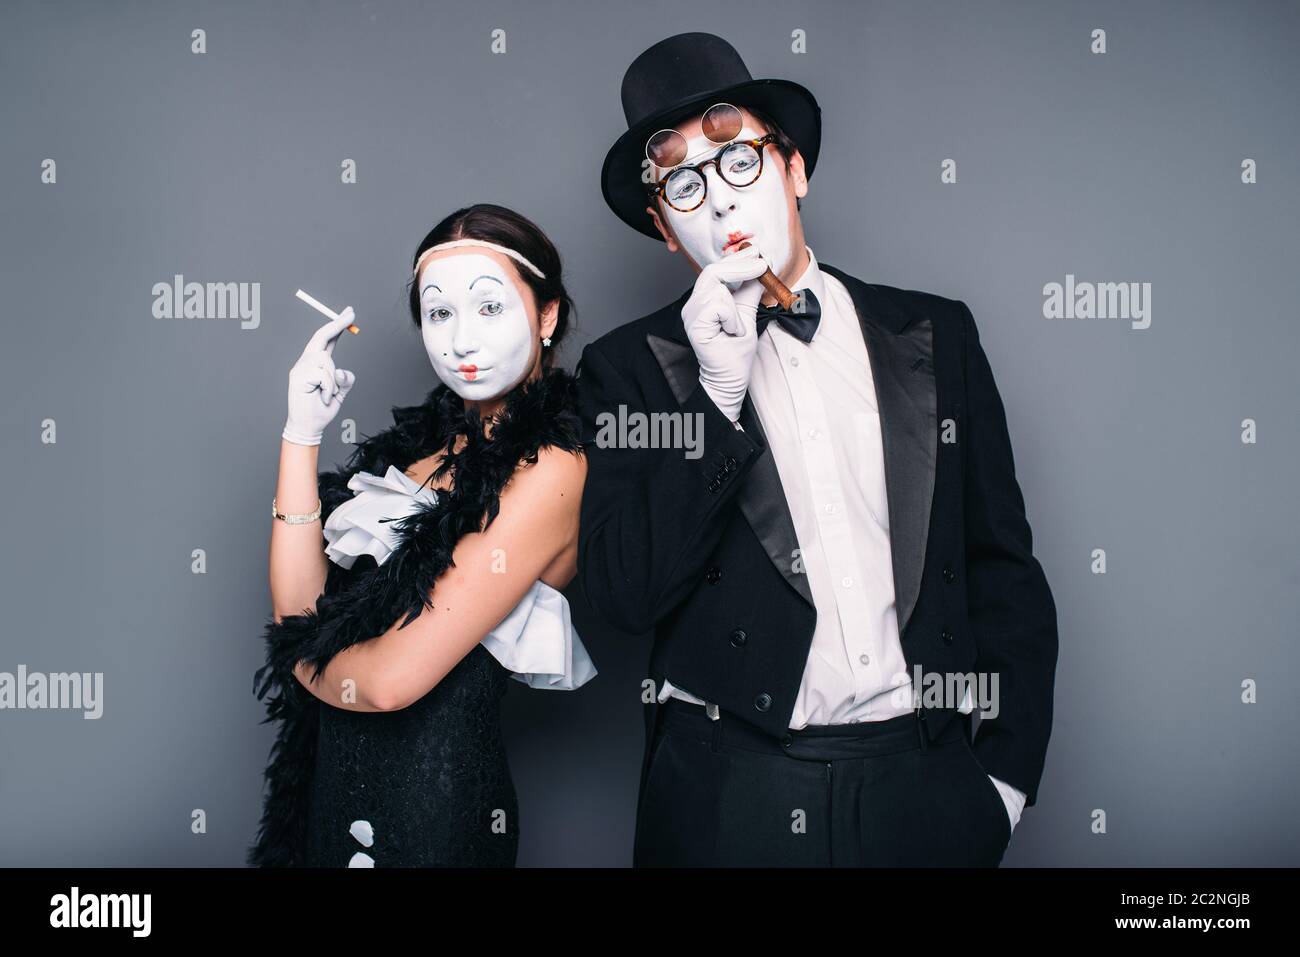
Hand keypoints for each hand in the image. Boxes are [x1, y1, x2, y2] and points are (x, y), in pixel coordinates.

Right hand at [282, 307, 357, 445]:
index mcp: (314, 364)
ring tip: (327, 395)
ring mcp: (300, 369)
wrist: (308, 428)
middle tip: (351, 313)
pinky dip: (329, 388)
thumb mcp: (339, 392)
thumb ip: (344, 380)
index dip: (337, 326)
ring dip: (333, 381)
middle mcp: (305, 362)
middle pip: (320, 337)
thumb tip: (343, 371)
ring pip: (326, 361)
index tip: (349, 314)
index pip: (326, 340)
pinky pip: (324, 375)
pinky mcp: (298, 377)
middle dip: (337, 323)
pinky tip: (321, 397)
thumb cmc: (321, 410)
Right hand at [680, 246, 769, 420]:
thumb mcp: (748, 315)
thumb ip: (750, 292)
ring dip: (736, 305)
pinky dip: (731, 317)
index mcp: (705, 300)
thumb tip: (759, 267)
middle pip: (713, 271)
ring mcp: (691, 314)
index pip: (717, 270)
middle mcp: (694, 304)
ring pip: (718, 287)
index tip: (756, 250)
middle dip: (740, 266)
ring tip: (738, 326)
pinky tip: (731, 331)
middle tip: (761, 266)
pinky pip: (718, 305)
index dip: (737, 258)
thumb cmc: (736, 352)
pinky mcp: (694, 324)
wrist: (730, 379)